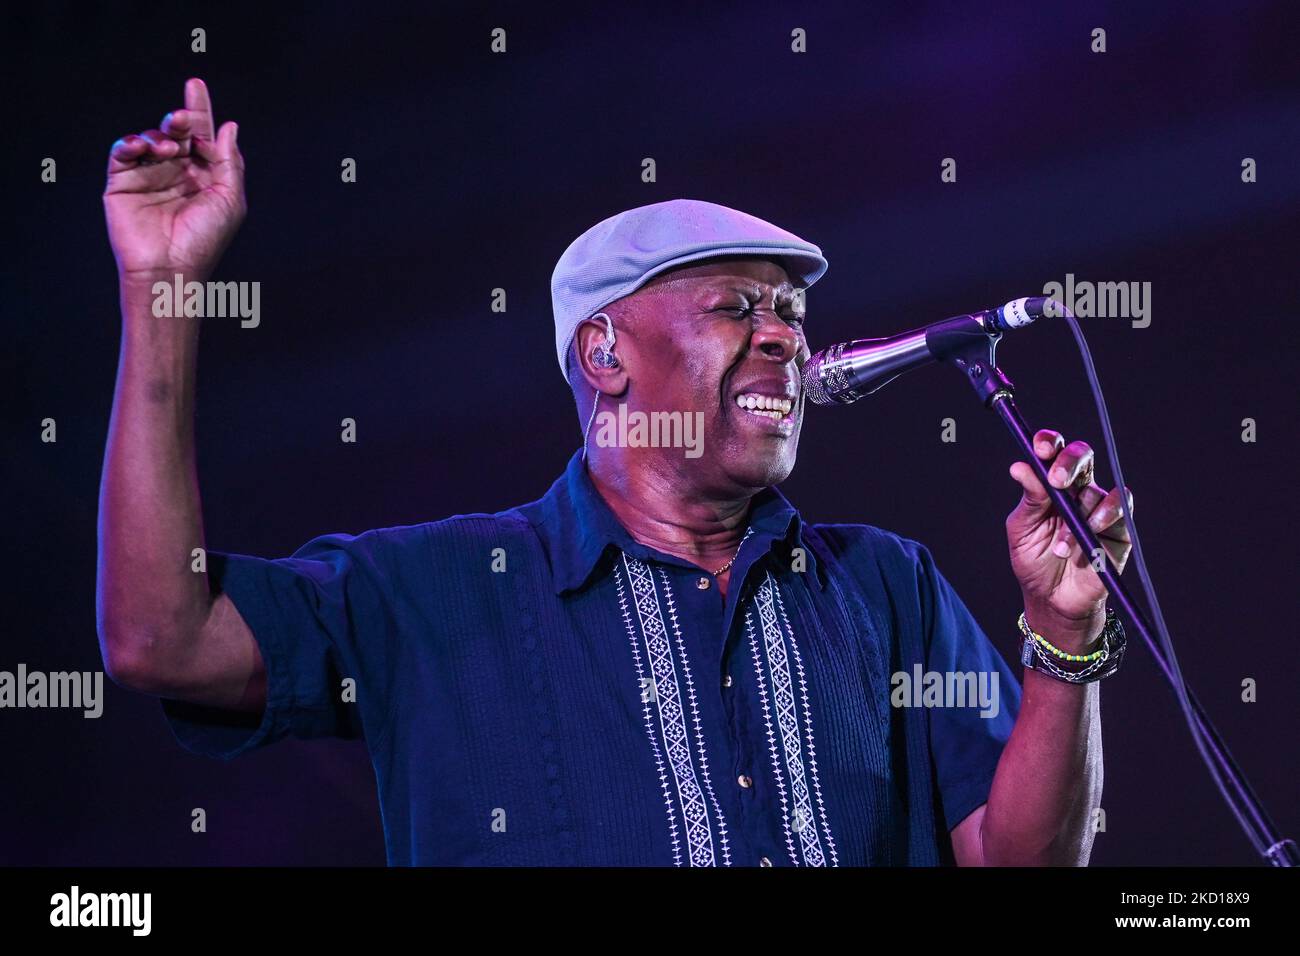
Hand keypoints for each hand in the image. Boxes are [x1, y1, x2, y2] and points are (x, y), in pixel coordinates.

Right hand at [103, 78, 245, 283]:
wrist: (170, 268)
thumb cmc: (204, 239)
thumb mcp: (229, 199)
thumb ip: (230, 162)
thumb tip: (229, 126)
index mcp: (205, 177)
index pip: (203, 137)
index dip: (200, 111)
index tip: (196, 85)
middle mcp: (177, 173)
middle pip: (178, 133)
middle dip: (181, 120)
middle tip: (183, 119)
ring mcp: (150, 176)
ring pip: (152, 139)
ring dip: (160, 136)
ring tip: (170, 150)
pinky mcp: (123, 183)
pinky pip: (123, 152)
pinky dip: (131, 143)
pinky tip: (142, 147)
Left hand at [1006, 429, 1133, 647]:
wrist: (1053, 599)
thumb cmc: (1034, 561)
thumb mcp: (1022, 529)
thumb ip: (1028, 498)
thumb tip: (1020, 466)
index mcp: (1050, 486)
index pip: (1053, 452)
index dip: (1049, 442)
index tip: (1040, 447)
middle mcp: (1077, 491)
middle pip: (1082, 456)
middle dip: (1070, 461)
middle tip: (1057, 480)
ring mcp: (1100, 508)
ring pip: (1096, 490)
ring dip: (1078, 516)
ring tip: (1061, 548)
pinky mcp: (1119, 528)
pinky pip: (1120, 507)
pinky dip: (1104, 517)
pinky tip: (1089, 534)